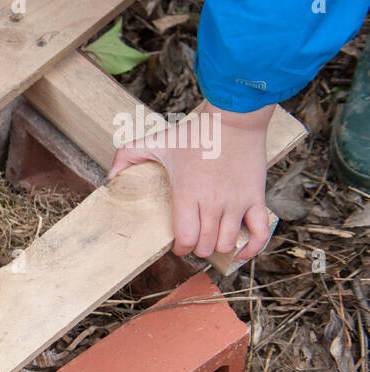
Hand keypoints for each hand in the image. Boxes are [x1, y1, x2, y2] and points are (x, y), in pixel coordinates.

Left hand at [108, 103, 273, 261]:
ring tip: (212, 241)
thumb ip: (126, 156)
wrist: (233, 119)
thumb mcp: (156, 142)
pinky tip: (239, 252)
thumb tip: (109, 177)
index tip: (179, 245)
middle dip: (198, 249)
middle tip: (194, 243)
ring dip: (218, 248)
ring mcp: (237, 202)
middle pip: (206, 245)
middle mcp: (213, 203)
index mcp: (187, 194)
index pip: (186, 239)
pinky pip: (261, 232)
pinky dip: (252, 248)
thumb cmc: (195, 132)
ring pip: (228, 242)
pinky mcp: (256, 197)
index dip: (181, 249)